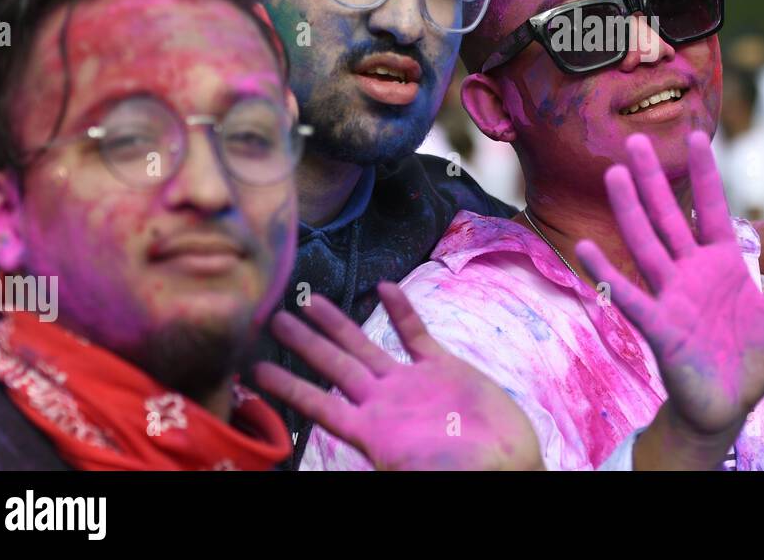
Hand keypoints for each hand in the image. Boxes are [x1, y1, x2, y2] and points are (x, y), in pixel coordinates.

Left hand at [254, 283, 542, 470]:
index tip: (256, 369)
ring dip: (339, 323)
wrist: (507, 466)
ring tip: (311, 299)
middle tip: (274, 317)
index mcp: (370, 430)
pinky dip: (401, 311)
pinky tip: (386, 286)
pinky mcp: (442, 367)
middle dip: (304, 342)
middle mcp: (383, 401)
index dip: (288, 386)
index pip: (318, 404)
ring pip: (366, 345)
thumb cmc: (460, 476)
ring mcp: (411, 382)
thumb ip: (387, 466)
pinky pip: (416, 334)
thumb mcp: (413, 475)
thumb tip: (343, 477)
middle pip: (334, 365)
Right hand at [576, 131, 763, 467]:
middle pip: (668, 217)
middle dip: (653, 179)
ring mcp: (671, 296)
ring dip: (630, 211)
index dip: (704, 174)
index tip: (696, 135)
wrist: (729, 406)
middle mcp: (691, 271)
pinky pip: (630, 297)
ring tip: (613, 175)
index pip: (710, 208)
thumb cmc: (753, 358)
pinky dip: (607, 274)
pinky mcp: (659, 327)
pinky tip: (586, 249)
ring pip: (646, 245)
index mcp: (723, 262)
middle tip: (635, 140)